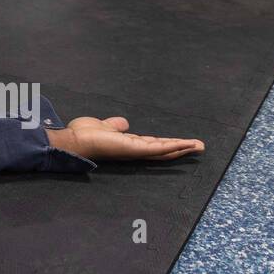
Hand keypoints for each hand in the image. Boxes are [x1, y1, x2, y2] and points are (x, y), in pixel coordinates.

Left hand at [46, 116, 204, 161]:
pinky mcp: (134, 149)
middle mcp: (134, 149)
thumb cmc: (85, 135)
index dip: (168, 143)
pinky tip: (185, 145)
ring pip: (164, 150)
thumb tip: (124, 123)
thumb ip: (115, 125)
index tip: (182, 142)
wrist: (74, 140)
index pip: (153, 145)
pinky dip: (172, 146)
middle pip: (163, 150)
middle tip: (199, 146)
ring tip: (199, 146)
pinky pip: (157, 148)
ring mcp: (135, 150)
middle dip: (181, 148)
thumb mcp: (104, 126)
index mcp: (128, 144)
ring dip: (182, 147)